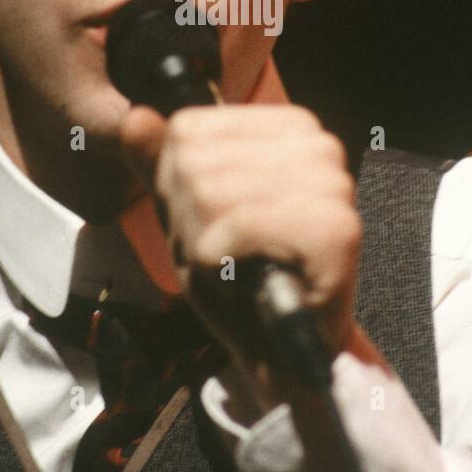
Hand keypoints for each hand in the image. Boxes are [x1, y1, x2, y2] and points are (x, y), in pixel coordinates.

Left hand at [121, 103, 362, 408]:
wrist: (282, 354)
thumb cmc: (238, 278)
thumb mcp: (187, 213)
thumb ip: (159, 163)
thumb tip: (136, 117)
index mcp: (288, 126)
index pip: (188, 130)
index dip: (177, 187)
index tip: (208, 223)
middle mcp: (318, 145)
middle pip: (195, 163)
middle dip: (189, 220)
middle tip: (223, 255)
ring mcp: (332, 184)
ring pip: (212, 193)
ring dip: (204, 245)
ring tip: (235, 267)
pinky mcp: (335, 228)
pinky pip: (239, 225)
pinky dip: (221, 260)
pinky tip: (243, 278)